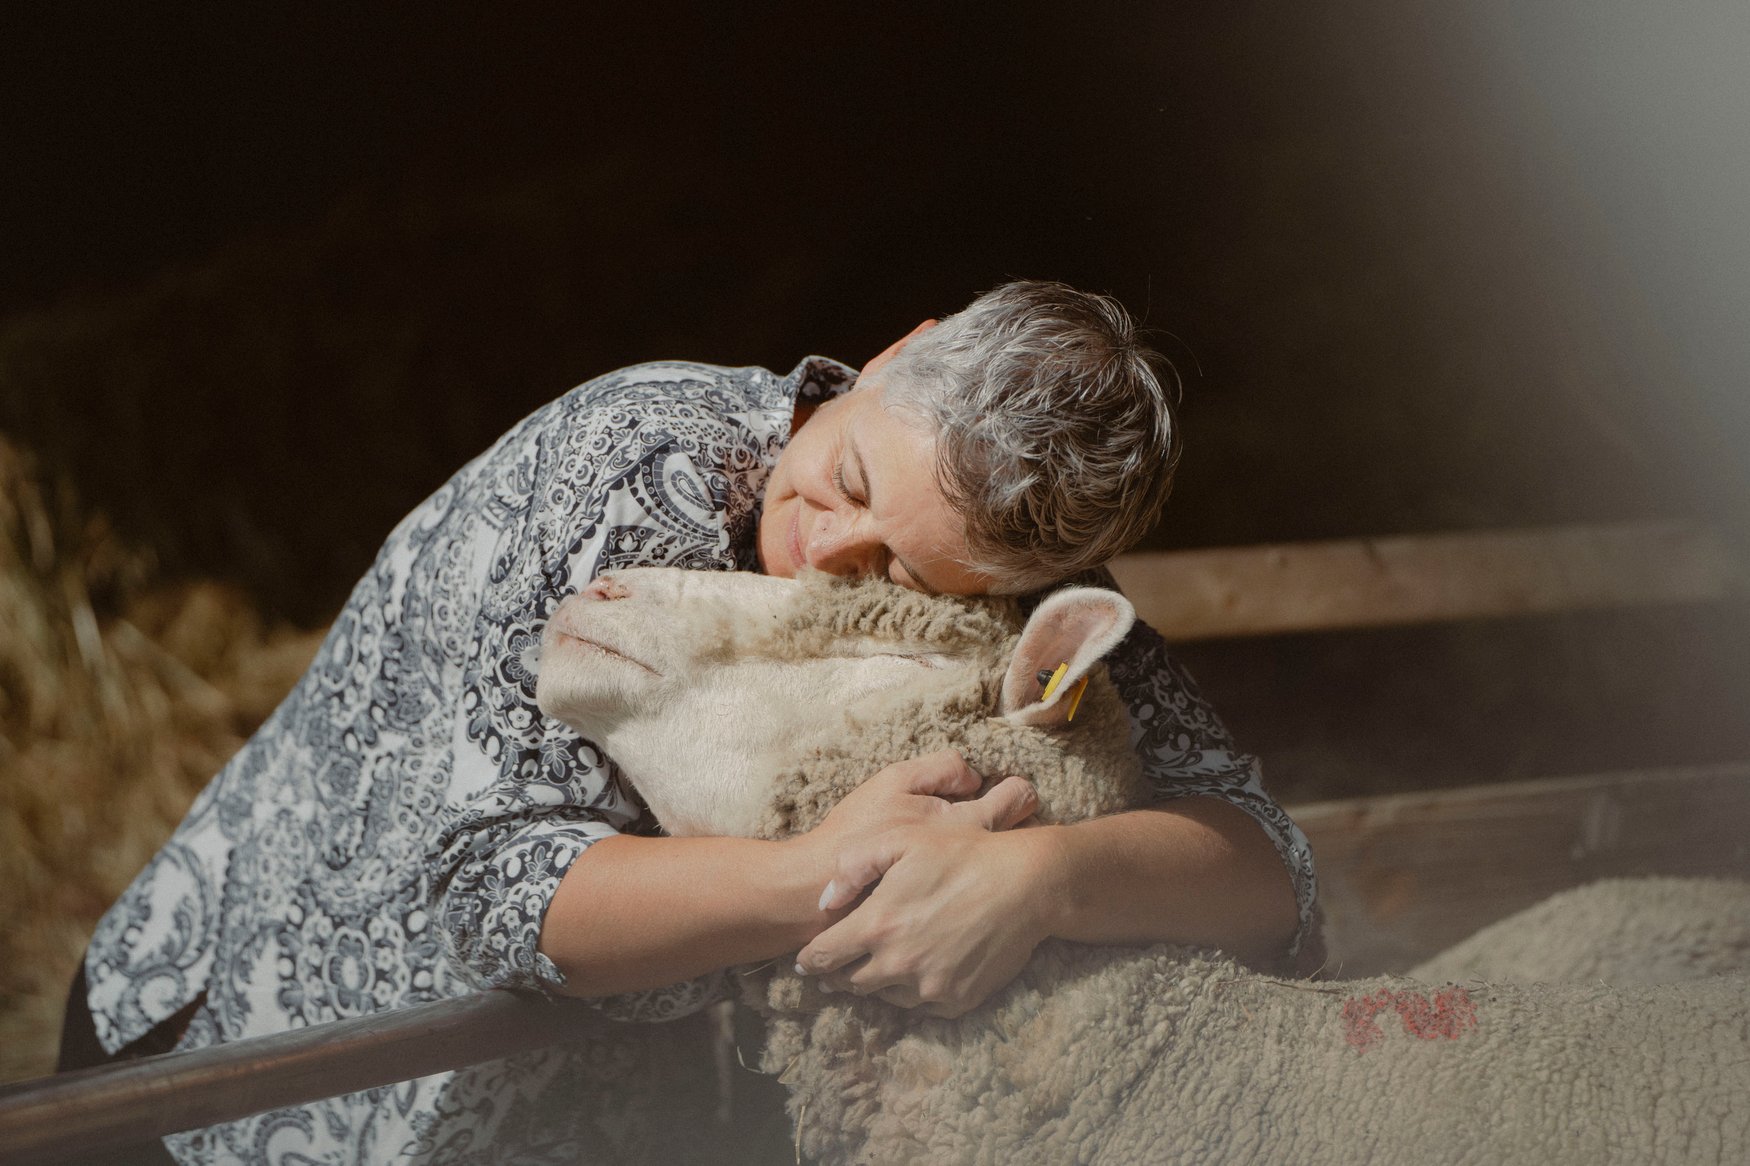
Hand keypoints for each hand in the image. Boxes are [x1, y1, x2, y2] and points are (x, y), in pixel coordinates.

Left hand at [795, 757, 1053, 1017]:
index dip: (809, 961)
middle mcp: (898, 964)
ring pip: (885, 997)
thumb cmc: (963, 854)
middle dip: (839, 975)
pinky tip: (915, 975)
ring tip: (875, 970)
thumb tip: (826, 900)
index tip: (804, 963)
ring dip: (876, 984)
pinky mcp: (958, 1000)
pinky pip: (922, 1005)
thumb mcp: (904, 839)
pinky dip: (913, 993)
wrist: (1027, 884)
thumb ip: (855, 864)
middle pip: (851, 983)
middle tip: (836, 968)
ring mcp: (930, 987)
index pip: (824, 957)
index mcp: (877, 925)